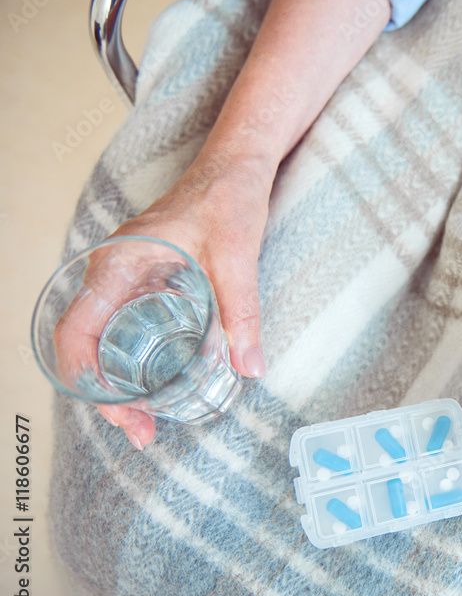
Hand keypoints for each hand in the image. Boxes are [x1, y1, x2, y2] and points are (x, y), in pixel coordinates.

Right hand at [98, 156, 273, 448]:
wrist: (237, 164)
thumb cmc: (229, 197)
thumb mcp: (236, 257)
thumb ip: (241, 312)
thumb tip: (249, 367)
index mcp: (119, 263)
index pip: (79, 331)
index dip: (88, 379)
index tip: (123, 414)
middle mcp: (113, 271)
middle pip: (88, 343)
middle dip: (106, 394)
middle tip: (143, 432)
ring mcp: (127, 275)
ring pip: (105, 337)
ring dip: (119, 380)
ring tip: (149, 420)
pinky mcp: (147, 278)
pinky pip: (126, 325)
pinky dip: (134, 358)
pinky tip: (158, 382)